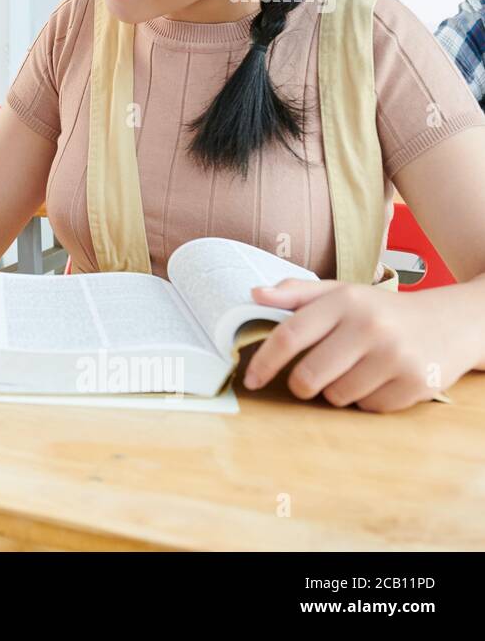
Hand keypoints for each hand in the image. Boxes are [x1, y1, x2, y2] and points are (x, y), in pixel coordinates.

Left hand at [244, 279, 476, 411]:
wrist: (448, 322)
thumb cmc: (380, 310)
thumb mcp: (340, 293)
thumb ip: (295, 293)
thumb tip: (253, 293)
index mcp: (345, 301)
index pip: (289, 335)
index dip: (263, 361)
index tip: (251, 379)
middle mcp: (370, 327)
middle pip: (308, 376)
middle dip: (300, 385)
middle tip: (307, 381)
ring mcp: (395, 357)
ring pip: (337, 397)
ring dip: (336, 391)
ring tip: (354, 371)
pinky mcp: (415, 384)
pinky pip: (367, 408)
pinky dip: (365, 400)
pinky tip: (378, 380)